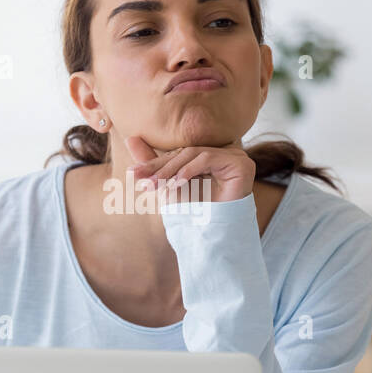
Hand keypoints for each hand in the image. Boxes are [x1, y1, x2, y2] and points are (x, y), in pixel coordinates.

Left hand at [126, 135, 255, 203]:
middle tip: (141, 181)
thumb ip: (153, 162)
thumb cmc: (195, 212)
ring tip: (155, 186)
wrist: (214, 235)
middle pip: (185, 154)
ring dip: (171, 171)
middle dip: (160, 168)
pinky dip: (189, 170)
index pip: (179, 155)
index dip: (155, 164)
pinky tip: (176, 184)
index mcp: (209, 156)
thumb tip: (130, 138)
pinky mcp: (241, 164)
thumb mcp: (168, 184)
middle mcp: (224, 154)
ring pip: (194, 155)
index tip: (133, 174)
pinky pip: (208, 159)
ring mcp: (235, 157)